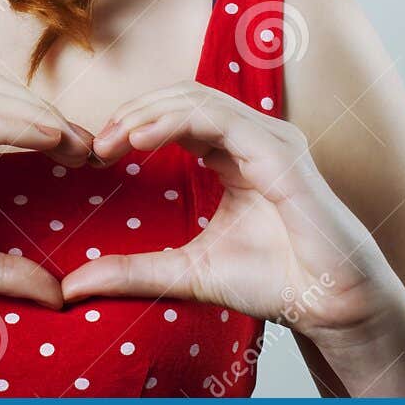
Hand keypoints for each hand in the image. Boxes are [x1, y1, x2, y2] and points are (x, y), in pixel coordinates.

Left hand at [59, 81, 404, 339]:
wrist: (332, 307)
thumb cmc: (275, 283)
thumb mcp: (186, 272)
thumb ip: (133, 270)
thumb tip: (72, 283)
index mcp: (234, 153)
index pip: (176, 114)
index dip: (132, 124)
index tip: (94, 155)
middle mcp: (253, 137)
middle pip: (181, 97)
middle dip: (133, 113)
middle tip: (95, 145)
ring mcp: (270, 139)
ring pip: (197, 99)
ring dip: (147, 113)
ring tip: (112, 139)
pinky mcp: (281, 152)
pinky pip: (220, 119)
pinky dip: (174, 122)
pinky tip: (140, 140)